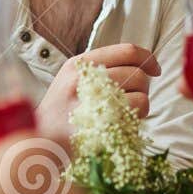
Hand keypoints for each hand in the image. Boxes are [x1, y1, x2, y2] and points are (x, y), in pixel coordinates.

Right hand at [39, 43, 160, 130]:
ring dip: (141, 106)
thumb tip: (142, 65)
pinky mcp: (96, 127)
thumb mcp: (71, 80)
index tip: (154, 69)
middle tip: (132, 99)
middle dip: (143, 88)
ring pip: (140, 97)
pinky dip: (135, 122)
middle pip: (137, 75)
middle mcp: (82, 79)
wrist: (38, 142)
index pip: (127, 51)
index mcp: (79, 64)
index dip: (148, 58)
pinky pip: (133, 118)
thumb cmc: (60, 113)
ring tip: (125, 114)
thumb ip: (100, 69)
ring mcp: (88, 103)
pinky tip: (121, 125)